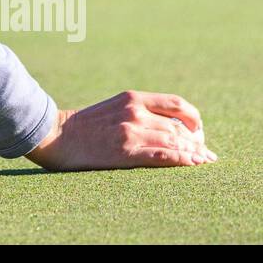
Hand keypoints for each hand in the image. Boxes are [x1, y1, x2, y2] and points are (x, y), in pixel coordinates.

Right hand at [25, 90, 217, 170]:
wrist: (56, 135)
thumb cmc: (83, 125)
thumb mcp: (112, 108)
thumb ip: (137, 112)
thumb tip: (167, 127)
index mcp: (132, 98)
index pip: (176, 104)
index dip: (194, 119)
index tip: (198, 131)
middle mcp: (135, 112)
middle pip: (179, 127)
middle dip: (196, 142)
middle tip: (206, 154)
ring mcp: (131, 132)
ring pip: (175, 141)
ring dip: (194, 153)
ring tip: (204, 162)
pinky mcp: (126, 152)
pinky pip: (163, 156)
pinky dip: (182, 160)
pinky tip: (193, 165)